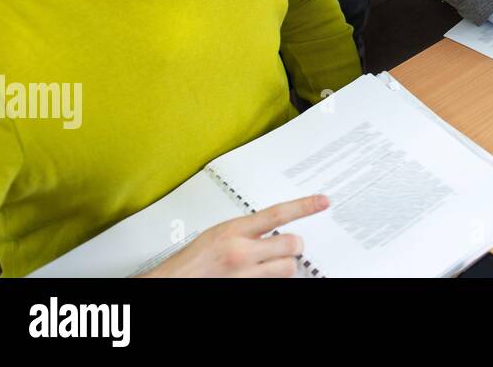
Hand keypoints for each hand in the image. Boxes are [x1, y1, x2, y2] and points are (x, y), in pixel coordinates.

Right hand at [140, 195, 327, 277]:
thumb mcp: (216, 234)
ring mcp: (245, 275)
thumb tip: (270, 229)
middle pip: (292, 244)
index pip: (278, 213)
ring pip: (288, 268)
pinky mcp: (247, 289)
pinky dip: (272, 280)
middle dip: (294, 245)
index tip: (322, 202)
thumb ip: (243, 231)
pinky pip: (274, 284)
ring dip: (285, 265)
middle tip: (289, 246)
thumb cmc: (189, 263)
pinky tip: (262, 275)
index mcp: (233, 231)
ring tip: (272, 264)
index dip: (304, 206)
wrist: (171, 283)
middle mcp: (241, 253)